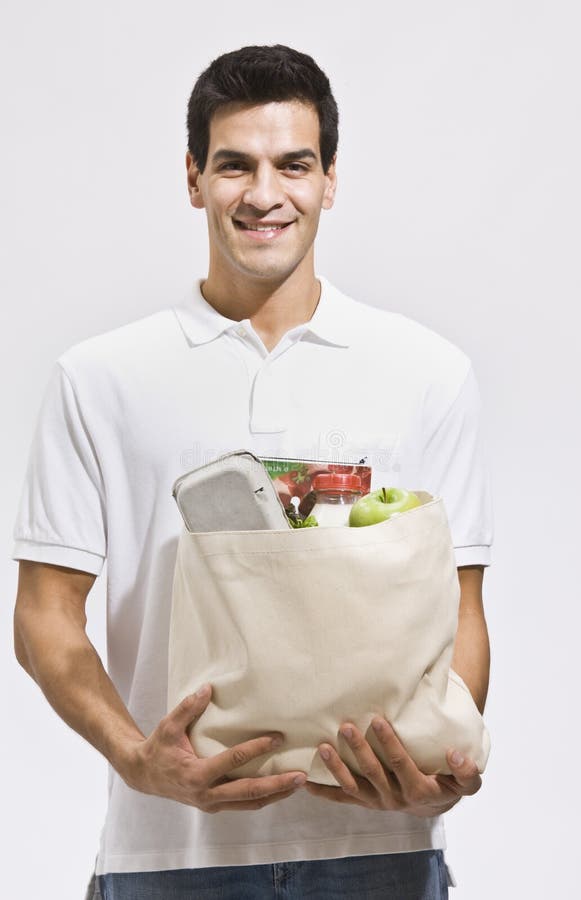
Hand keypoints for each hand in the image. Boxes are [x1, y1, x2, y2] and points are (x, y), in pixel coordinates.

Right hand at [119, 684, 306, 811]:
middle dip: (277, 784)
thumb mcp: (168, 726)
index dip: (257, 749)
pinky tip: (280, 789)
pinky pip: (243, 804)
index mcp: (196, 774)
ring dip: (276, 795)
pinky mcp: (215, 806)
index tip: (277, 739)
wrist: (144, 776)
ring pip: (250, 803)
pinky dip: (263, 798)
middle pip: (248, 792)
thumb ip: (188, 708)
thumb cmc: (158, 748)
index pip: (233, 761)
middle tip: (300, 776)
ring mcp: (211, 804)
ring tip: (298, 784)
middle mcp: (206, 794)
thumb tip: (208, 689)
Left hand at [305, 717, 480, 815]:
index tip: (378, 720)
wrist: (433, 803)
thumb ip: (468, 771)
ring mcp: (376, 802)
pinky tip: (305, 782)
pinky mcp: (364, 802)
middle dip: (359, 750)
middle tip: (346, 726)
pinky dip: (324, 792)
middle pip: (373, 773)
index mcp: (419, 791)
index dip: (390, 744)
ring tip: (323, 747)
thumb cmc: (448, 783)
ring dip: (337, 767)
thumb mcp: (467, 782)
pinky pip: (342, 799)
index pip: (402, 764)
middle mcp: (395, 799)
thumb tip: (455, 753)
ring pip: (353, 786)